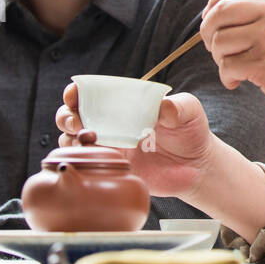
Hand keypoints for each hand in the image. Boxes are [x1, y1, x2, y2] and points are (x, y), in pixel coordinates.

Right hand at [55, 83, 216, 198]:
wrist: (197, 166)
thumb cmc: (190, 131)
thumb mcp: (189, 112)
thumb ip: (178, 106)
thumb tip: (165, 107)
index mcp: (124, 105)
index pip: (92, 94)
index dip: (76, 93)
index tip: (73, 95)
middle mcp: (111, 125)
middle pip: (72, 117)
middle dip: (66, 117)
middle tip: (78, 123)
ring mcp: (109, 148)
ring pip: (73, 142)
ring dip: (70, 139)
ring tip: (88, 140)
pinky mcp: (112, 170)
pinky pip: (87, 167)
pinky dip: (82, 161)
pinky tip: (95, 159)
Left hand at [199, 0, 264, 125]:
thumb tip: (227, 10)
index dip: (216, 1)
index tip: (211, 16)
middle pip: (220, 10)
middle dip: (208, 29)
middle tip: (213, 45)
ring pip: (220, 40)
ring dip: (219, 57)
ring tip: (233, 68)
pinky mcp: (263, 64)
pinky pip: (227, 66)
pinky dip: (227, 77)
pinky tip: (238, 82)